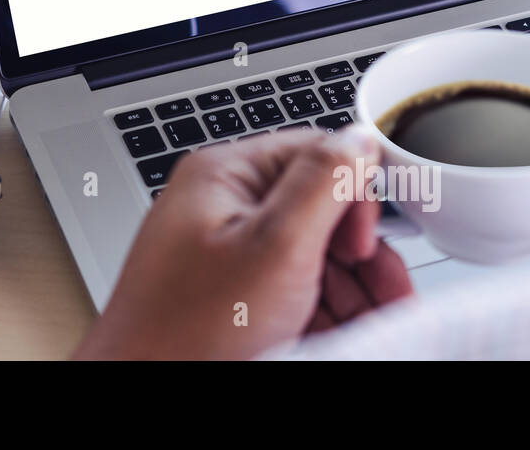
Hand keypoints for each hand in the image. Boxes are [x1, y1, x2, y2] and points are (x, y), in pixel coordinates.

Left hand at [73, 127, 412, 359]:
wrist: (143, 391)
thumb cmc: (188, 332)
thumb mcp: (275, 247)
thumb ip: (323, 184)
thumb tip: (358, 137)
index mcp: (225, 176)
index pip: (314, 154)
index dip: (353, 197)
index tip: (366, 245)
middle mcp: (222, 208)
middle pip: (319, 211)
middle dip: (362, 257)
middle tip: (387, 296)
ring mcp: (225, 255)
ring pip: (311, 257)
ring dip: (351, 291)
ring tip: (372, 327)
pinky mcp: (230, 298)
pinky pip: (290, 291)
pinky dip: (323, 314)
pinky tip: (339, 338)